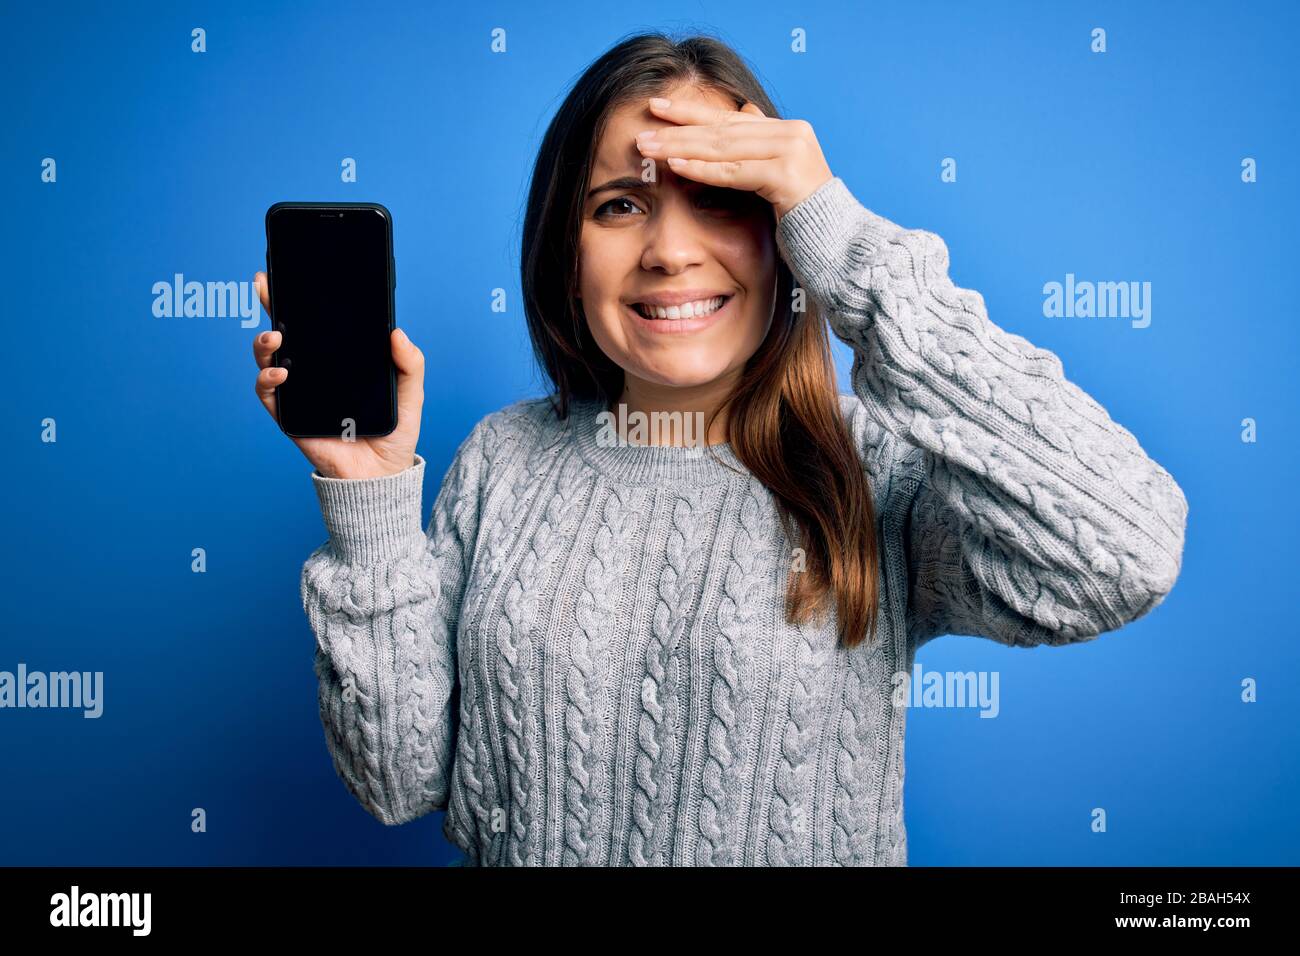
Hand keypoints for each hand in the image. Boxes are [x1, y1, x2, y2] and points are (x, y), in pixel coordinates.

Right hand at [251, 271, 423, 478]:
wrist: (382, 475)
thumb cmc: (394, 432)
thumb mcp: (411, 393)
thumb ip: (410, 363)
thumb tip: (397, 332)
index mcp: (339, 360)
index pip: (314, 323)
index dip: (297, 298)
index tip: (284, 272)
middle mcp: (314, 372)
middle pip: (284, 333)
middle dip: (271, 306)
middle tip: (267, 287)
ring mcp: (299, 393)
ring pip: (268, 360)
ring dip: (264, 344)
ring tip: (276, 339)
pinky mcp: (290, 418)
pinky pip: (269, 396)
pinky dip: (267, 382)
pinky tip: (279, 374)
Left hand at [632, 96, 833, 221]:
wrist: (839, 246)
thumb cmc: (804, 221)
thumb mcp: (778, 178)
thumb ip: (760, 148)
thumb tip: (744, 110)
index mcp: (788, 131)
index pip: (729, 119)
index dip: (691, 112)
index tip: (656, 107)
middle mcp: (792, 134)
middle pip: (722, 129)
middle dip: (677, 129)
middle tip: (641, 129)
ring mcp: (792, 152)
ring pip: (723, 147)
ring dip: (679, 146)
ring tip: (646, 146)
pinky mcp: (788, 176)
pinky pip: (734, 172)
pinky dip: (701, 168)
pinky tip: (673, 165)